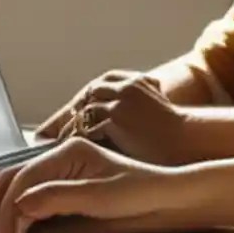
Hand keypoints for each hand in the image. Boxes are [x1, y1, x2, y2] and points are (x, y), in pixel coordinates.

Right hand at [0, 137, 175, 232]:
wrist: (164, 196)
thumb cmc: (138, 193)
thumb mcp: (98, 197)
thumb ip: (57, 198)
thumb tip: (19, 205)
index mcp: (66, 152)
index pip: (22, 179)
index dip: (8, 210)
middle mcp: (58, 157)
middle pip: (12, 180)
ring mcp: (60, 170)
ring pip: (17, 188)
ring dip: (1, 213)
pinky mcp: (64, 185)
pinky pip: (30, 196)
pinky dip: (16, 214)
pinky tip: (14, 232)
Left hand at [58, 75, 190, 165]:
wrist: (189, 142)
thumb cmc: (173, 133)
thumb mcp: (153, 107)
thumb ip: (130, 107)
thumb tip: (107, 123)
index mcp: (131, 81)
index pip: (95, 88)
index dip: (78, 105)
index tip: (64, 118)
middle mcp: (122, 87)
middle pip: (82, 100)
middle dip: (64, 117)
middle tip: (44, 133)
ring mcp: (118, 103)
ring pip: (81, 114)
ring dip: (64, 129)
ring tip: (50, 144)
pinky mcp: (116, 120)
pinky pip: (86, 129)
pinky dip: (73, 140)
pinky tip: (65, 151)